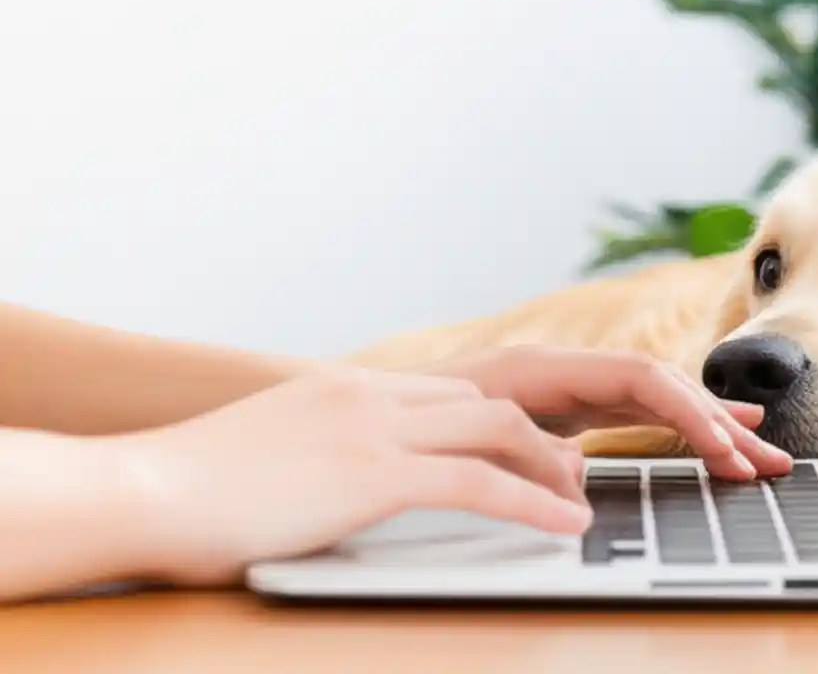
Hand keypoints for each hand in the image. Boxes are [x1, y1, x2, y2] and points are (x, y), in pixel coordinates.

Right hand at [112, 369, 592, 585]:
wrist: (140, 490)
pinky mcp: (374, 474)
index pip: (447, 395)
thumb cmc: (185, 490)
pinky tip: (564, 524)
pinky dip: (534, 502)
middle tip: (567, 476)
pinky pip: (481, 482)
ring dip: (548, 466)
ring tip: (577, 502)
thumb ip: (314, 460)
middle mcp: (367, 396)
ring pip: (497, 429)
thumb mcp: (266, 457)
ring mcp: (374, 429)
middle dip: (535, 439)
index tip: (528, 451)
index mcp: (342, 391)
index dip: (497, 425)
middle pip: (483, 404)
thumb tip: (333, 492)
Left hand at [422, 345, 793, 480]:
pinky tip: (711, 440)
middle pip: (660, 387)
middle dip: (717, 423)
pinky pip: (635, 416)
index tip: (723, 449)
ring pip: (655, 402)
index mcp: (543, 367)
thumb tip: (576, 473)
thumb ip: (521, 449)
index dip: (687, 410)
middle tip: (766, 462)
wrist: (370, 415)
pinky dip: (677, 427)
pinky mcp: (567, 412)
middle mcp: (564, 372)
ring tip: (759, 454)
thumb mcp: (460, 437)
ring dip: (708, 427)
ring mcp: (569, 391)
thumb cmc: (409, 417)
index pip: (639, 376)